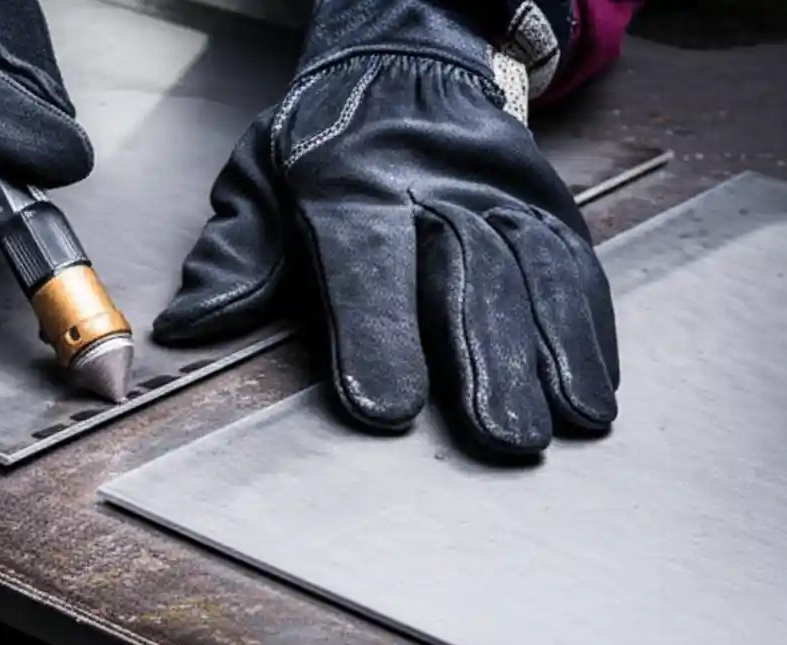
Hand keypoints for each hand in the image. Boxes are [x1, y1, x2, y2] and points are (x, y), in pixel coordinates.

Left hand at [154, 0, 619, 453]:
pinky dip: (592, 325)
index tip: (386, 411)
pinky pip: (577, 263)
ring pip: (537, 268)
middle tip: (502, 438)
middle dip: (489, 358)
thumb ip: (236, 255)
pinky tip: (598, 383)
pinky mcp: (548, 200)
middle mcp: (434, 184)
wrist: (402, 65)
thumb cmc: (323, 144)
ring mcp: (501, 190)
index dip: (377, 334)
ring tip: (573, 420)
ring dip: (557, 348)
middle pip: (470, 271)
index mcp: (347, 181)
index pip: (366, 260)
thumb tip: (189, 326)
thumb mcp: (259, 180)